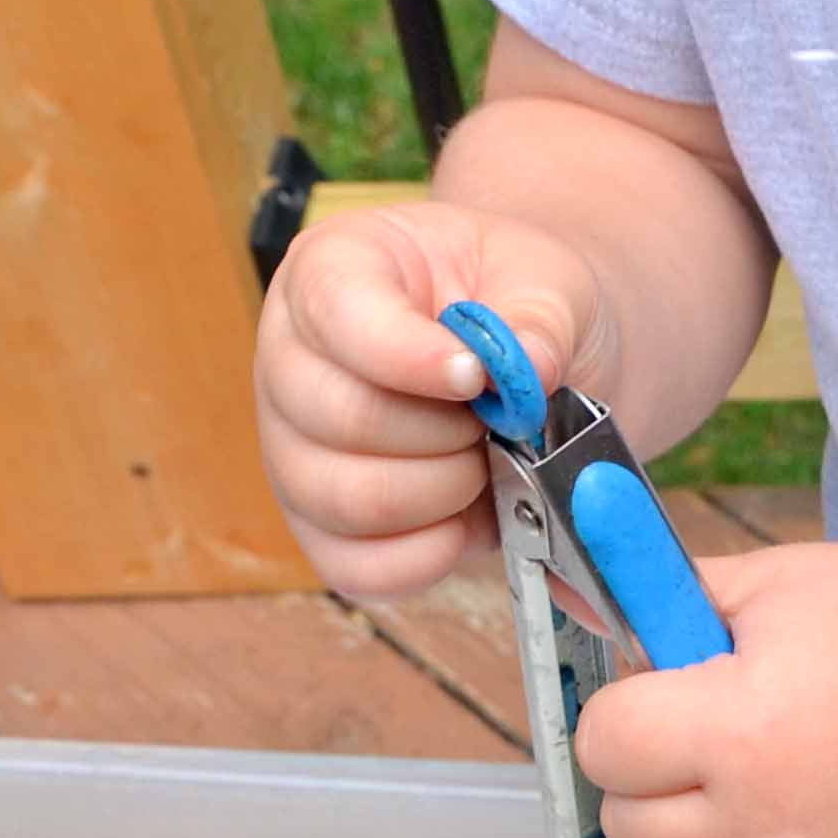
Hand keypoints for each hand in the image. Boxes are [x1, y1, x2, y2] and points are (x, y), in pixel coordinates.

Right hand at [255, 199, 616, 596]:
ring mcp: (294, 448)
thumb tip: (529, 373)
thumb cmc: (518, 303)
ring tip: (486, 459)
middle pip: (340, 419)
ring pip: (343, 499)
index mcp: (333, 270)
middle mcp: (291, 359)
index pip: (337, 313)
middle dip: (444, 434)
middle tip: (495, 419)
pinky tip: (467, 522)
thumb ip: (541, 321)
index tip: (475, 377)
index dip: (408, 355)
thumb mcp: (546, 281)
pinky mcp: (322, 524)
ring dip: (441, 493)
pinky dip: (424, 558)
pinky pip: (353, 567)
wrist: (530, 353)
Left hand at [577, 543, 837, 837]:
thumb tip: (581, 596)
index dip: (628, 711)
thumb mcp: (787, 582)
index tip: (670, 695)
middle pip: (629, 823)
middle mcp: (762, 824)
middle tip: (715, 741)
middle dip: (653, 777)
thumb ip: (672, 598)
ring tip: (753, 795)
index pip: (603, 744)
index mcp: (740, 727)